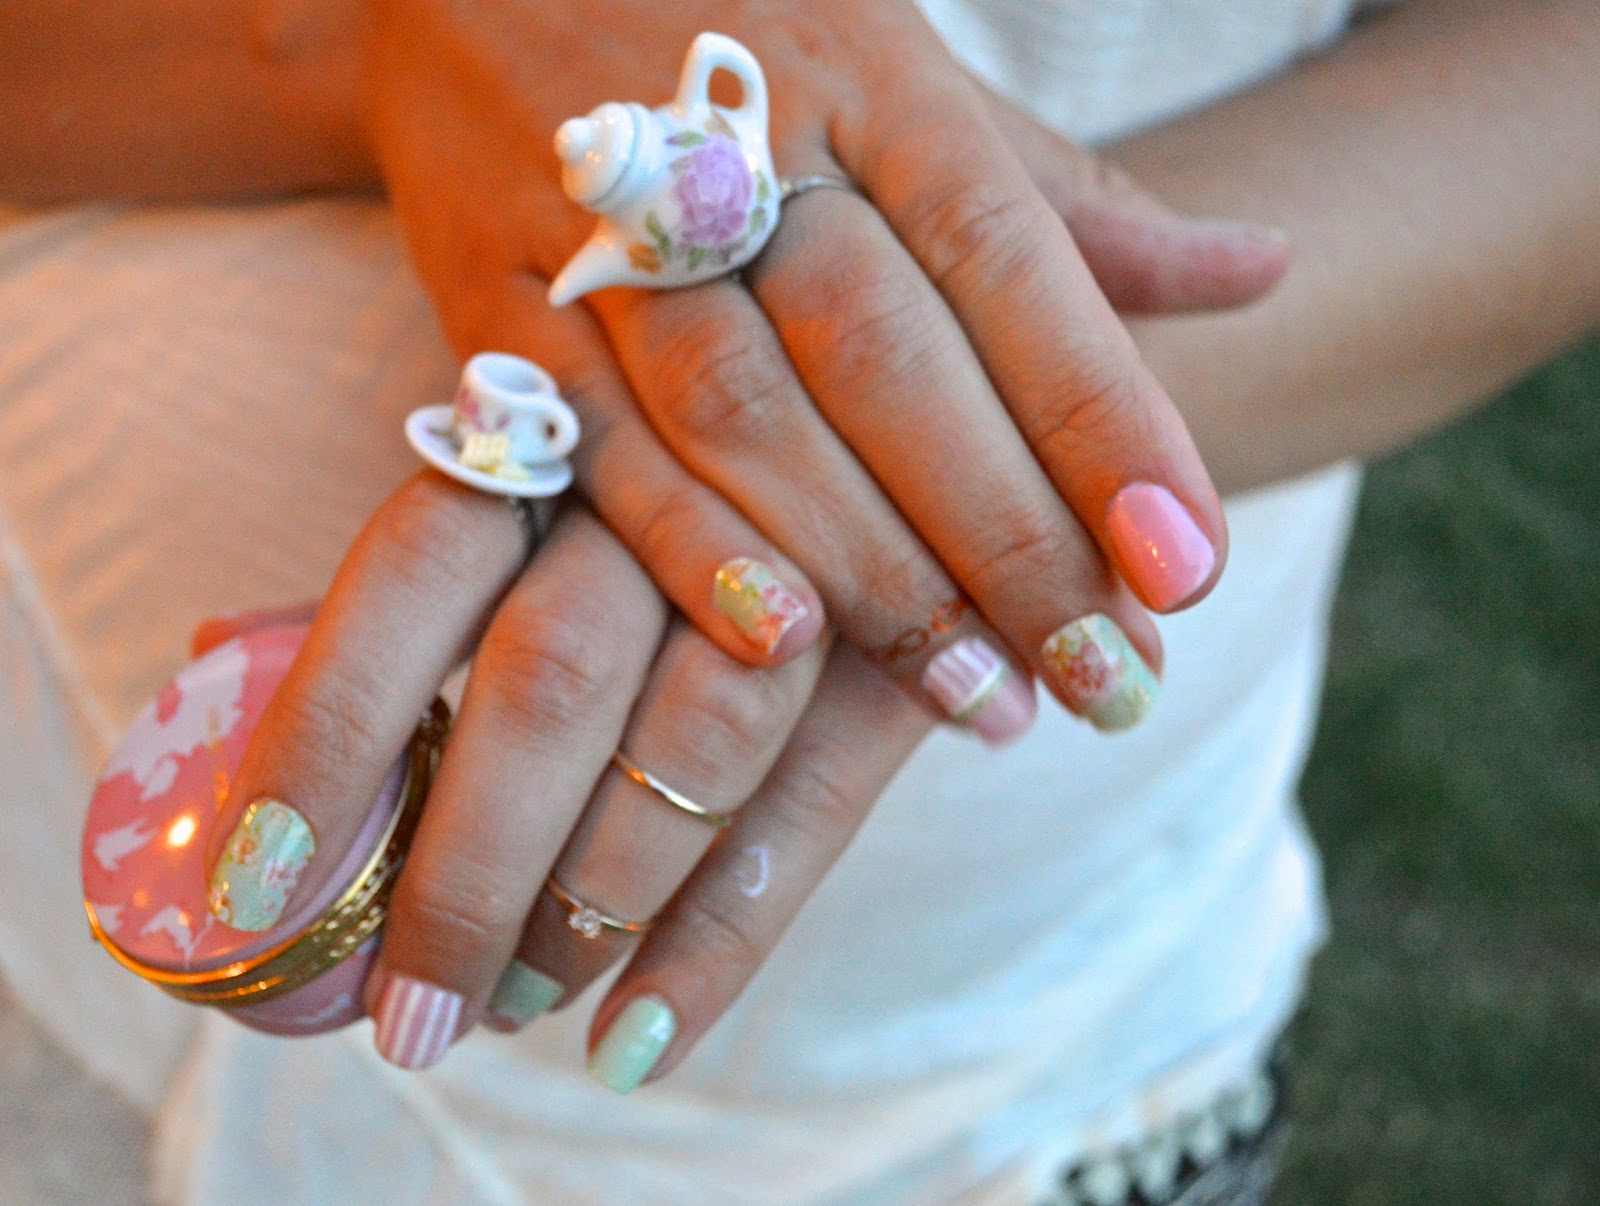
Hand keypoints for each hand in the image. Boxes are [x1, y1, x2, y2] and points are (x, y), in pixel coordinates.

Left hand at [200, 471, 930, 1084]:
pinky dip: (717, 945)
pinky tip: (632, 1042)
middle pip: (554, 683)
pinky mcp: (891, 652)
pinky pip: (810, 810)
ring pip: (695, 746)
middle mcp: (668, 481)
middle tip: (403, 1013)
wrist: (855, 380)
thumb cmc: (641, 454)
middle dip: (469, 871)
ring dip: (593, 905)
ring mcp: (798, 559)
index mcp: (548, 430)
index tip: (256, 890)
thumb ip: (404, 567)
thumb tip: (216, 656)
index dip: (329, 732)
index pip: (412, 573)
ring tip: (512, 1002)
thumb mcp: (521, 469)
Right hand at [361, 0, 1288, 736]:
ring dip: (868, 574)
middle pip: (889, 365)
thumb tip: (1262, 267)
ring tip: (982, 701)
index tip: (1188, 569)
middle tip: (1104, 683)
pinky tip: (783, 650)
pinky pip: (595, 444)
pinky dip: (686, 549)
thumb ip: (1072, 205)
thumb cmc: (753, 47)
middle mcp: (746, 152)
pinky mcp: (499, 303)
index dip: (1104, 423)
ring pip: (749, 419)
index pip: (1013, 264)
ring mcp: (608, 230)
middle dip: (1005, 540)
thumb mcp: (921, 87)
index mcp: (877, 85)